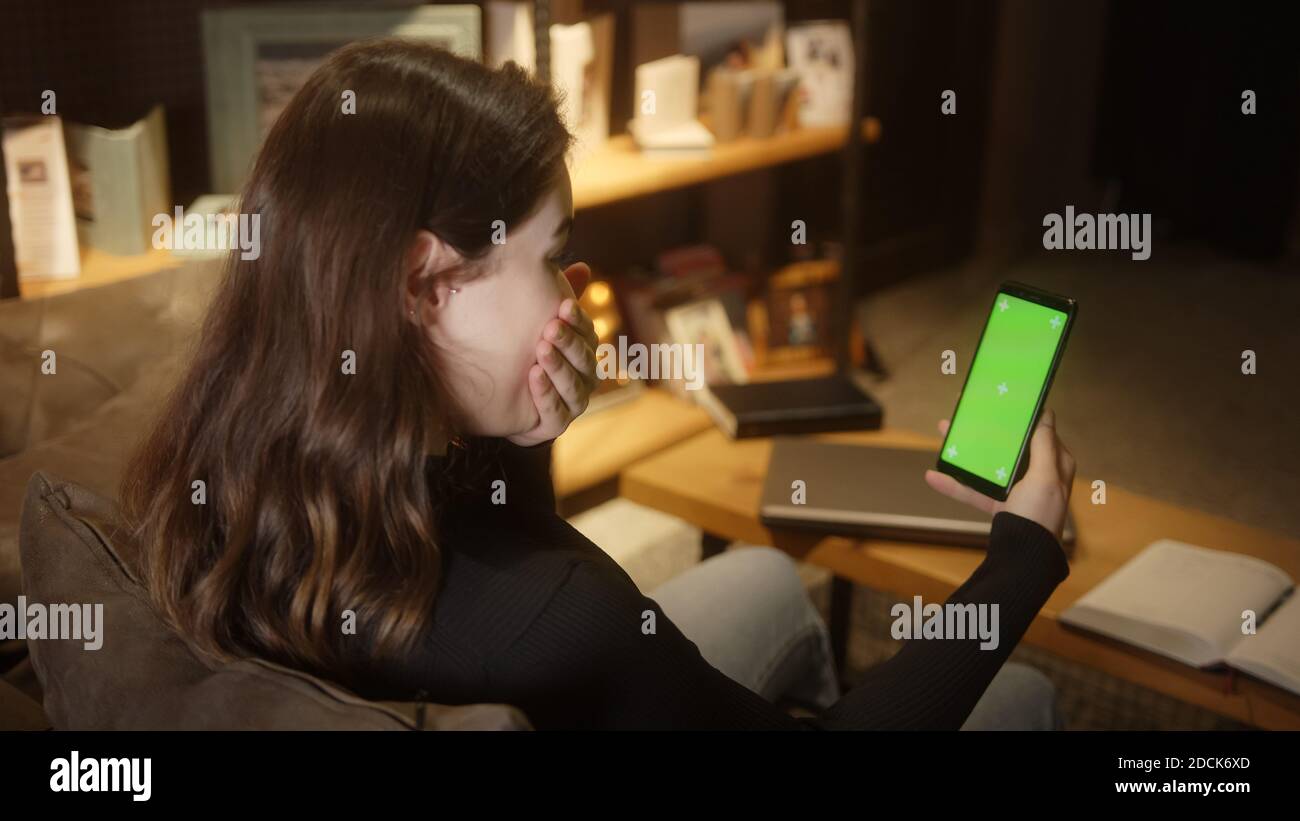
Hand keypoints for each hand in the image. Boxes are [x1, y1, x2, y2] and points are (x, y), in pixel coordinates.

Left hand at [508, 264, 598, 446]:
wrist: (497, 397)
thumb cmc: (522, 352)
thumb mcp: (534, 322)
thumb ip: (554, 297)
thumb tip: (583, 266)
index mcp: (582, 351)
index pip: (587, 333)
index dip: (578, 320)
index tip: (563, 305)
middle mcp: (584, 378)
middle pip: (584, 360)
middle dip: (568, 343)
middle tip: (550, 327)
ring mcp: (572, 403)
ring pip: (574, 387)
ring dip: (559, 368)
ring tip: (540, 351)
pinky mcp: (554, 425)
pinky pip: (556, 414)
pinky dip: (546, 396)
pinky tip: (533, 377)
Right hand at [923, 408, 1075, 542]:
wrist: (1024, 556)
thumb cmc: (1039, 514)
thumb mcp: (1045, 476)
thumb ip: (1044, 446)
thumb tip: (1046, 415)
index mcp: (1055, 464)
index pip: (1041, 431)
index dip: (1023, 416)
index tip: (1004, 402)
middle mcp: (1037, 475)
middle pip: (1010, 446)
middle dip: (988, 431)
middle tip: (967, 416)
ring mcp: (1017, 491)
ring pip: (990, 465)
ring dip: (967, 452)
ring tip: (946, 436)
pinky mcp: (1000, 506)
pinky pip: (976, 491)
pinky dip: (956, 484)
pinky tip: (934, 476)